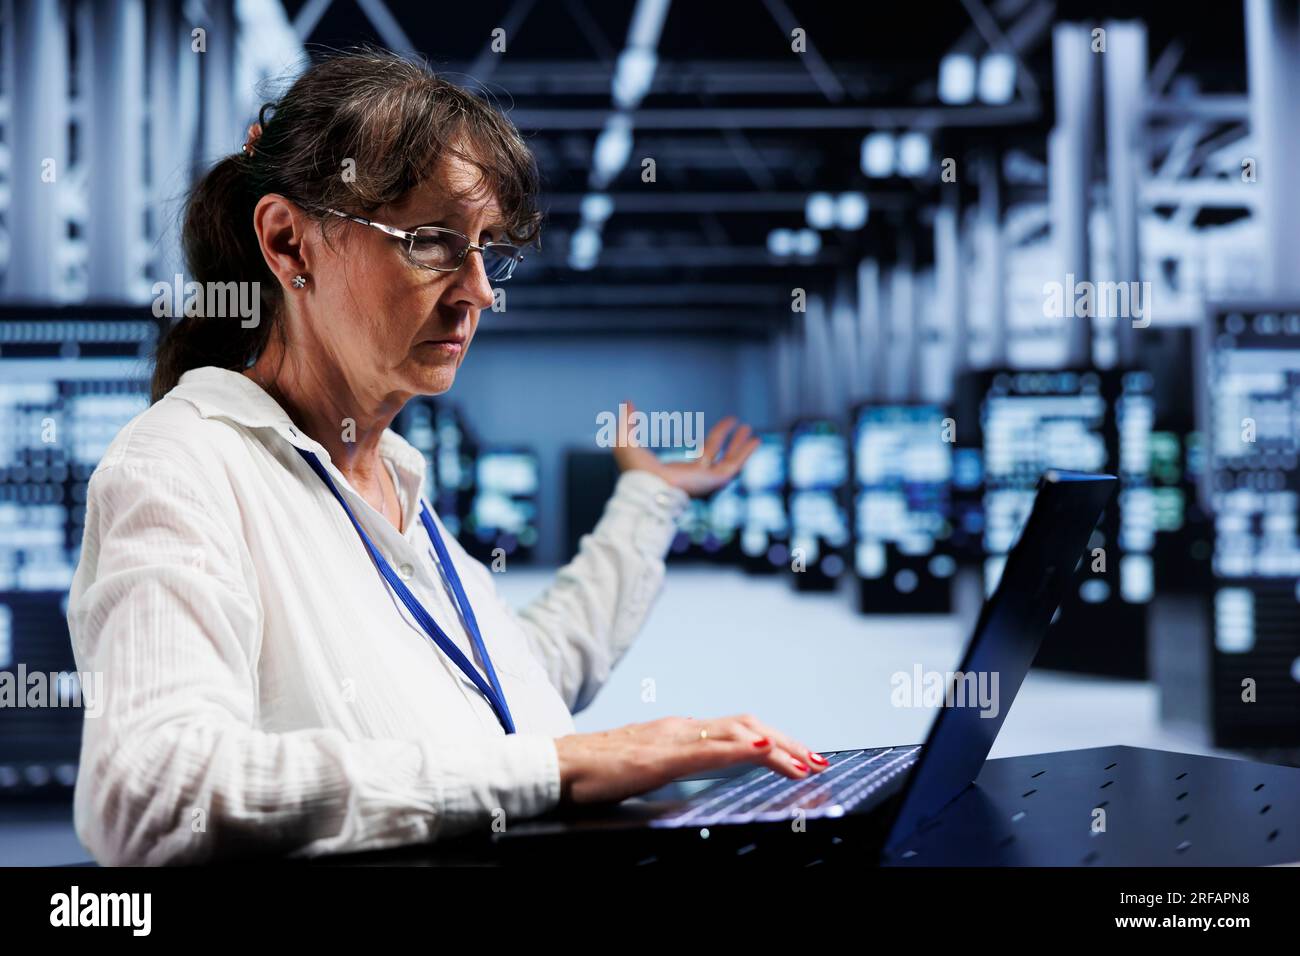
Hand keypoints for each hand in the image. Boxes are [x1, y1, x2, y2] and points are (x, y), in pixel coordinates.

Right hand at [554, 714, 829, 804]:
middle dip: (787, 742)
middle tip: (818, 760)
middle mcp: (680, 728)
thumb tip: (706, 771)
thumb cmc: (595, 771)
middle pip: (746, 726)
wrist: (555, 766)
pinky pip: (705, 749)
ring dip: (775, 745)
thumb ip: (677, 764)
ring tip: (803, 760)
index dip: (775, 740)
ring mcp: (670, 738)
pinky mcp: (657, 756)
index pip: (738, 729)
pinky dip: (737, 748)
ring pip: (734, 733)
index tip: (804, 757)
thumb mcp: (648, 767)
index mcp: (679, 732)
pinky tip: (759, 749)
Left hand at [610, 401, 761, 497]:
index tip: (722, 428)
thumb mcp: (627, 439)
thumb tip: (627, 403)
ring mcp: (707, 480)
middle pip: (720, 456)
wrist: (645, 487)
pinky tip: (754, 440)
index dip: (715, 440)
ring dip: (741, 446)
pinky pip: (735, 465)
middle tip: (741, 427)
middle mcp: (697, 477)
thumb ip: (628, 420)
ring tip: (751, 430)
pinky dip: (745, 453)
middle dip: (731, 441)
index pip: (705, 454)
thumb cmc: (635, 471)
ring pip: (730, 461)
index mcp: (682, 471)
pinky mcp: (714, 481)